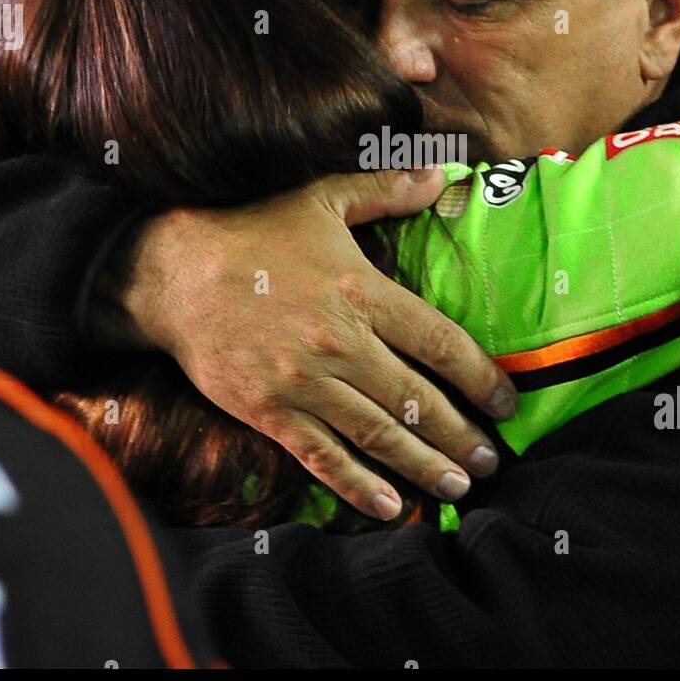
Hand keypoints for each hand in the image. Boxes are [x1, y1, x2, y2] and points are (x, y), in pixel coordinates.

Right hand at [118, 168, 516, 520]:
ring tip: (459, 486)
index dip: (482, 378)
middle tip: (492, 461)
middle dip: (461, 434)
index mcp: (362, 291)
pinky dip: (357, 485)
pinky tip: (390, 506)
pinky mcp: (268, 411)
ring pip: (378, 434)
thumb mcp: (321, 196)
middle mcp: (340, 343)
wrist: (171, 270)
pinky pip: (321, 456)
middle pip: (417, 399)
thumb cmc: (253, 230)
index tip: (508, 403)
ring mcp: (303, 382)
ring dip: (424, 465)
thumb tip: (440, 174)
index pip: (439, 344)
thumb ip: (385, 189)